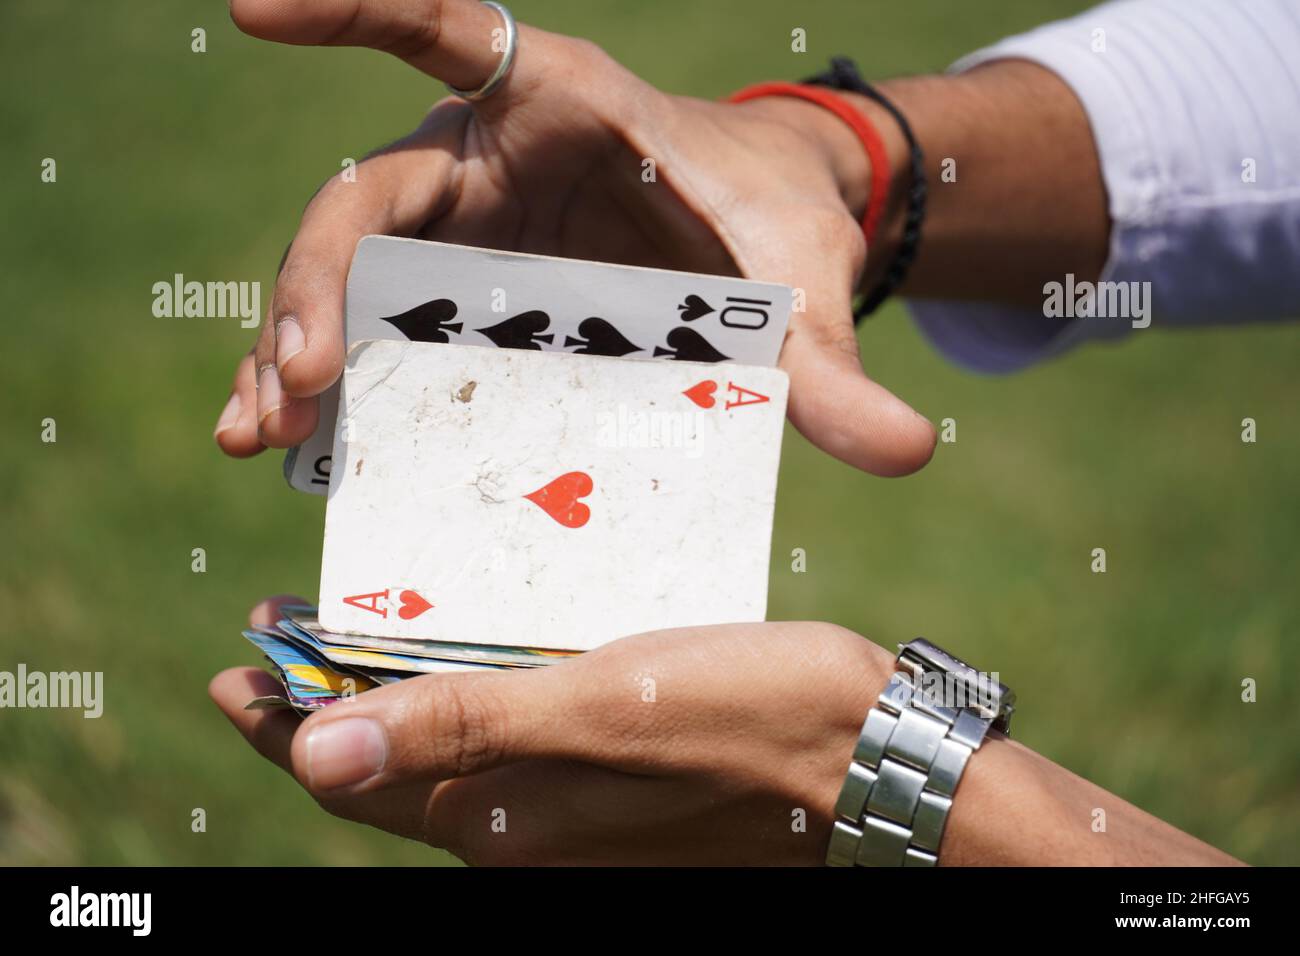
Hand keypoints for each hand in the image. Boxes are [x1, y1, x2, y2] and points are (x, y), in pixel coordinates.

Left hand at [210, 596, 891, 864]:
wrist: (872, 765)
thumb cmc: (743, 723)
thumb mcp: (594, 711)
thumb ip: (454, 731)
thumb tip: (313, 758)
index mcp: (502, 816)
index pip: (347, 775)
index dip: (283, 723)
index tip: (240, 663)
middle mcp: (525, 829)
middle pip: (393, 765)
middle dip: (332, 703)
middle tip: (296, 631)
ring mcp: (573, 814)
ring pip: (455, 755)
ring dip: (403, 696)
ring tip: (377, 631)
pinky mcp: (617, 786)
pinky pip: (518, 745)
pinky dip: (478, 698)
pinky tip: (490, 651)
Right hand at [212, 0, 935, 476]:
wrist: (748, 250)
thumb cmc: (765, 227)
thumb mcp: (798, 286)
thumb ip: (836, 364)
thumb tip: (913, 452)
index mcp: (561, 102)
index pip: (443, 28)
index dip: (350, 6)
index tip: (256, 2)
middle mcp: (484, 159)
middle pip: (367, 197)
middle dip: (318, 279)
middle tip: (299, 374)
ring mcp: (456, 232)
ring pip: (346, 272)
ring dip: (294, 345)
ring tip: (262, 431)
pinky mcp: (449, 298)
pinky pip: (371, 329)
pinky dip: (330, 380)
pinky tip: (294, 441)